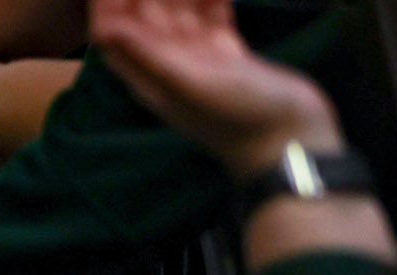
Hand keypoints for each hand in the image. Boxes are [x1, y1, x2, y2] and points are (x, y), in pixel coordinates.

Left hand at [90, 0, 340, 177]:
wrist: (290, 138)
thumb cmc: (238, 116)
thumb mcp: (190, 83)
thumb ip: (150, 55)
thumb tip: (105, 28)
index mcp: (150, 76)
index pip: (115, 35)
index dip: (109, 5)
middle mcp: (169, 65)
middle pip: (145, 17)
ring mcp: (199, 59)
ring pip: (179, 12)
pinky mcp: (228, 54)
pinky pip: (211, 15)